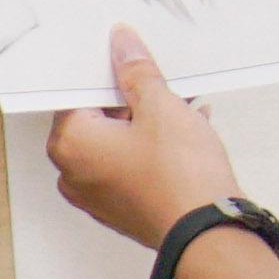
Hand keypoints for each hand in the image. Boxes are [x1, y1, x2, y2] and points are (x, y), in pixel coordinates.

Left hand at [49, 30, 240, 252]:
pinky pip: (131, 168)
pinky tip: (187, 136)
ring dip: (146, 126)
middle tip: (160, 89)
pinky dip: (153, 152)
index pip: (78, 94)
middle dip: (131, 102)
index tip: (128, 65)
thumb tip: (123, 46)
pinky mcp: (123, 210)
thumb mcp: (160, 106)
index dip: (107, 76)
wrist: (208, 232)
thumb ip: (136, 72)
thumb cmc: (179, 176)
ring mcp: (98, 196)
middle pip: (97, 120)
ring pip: (117, 145)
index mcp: (71, 143)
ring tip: (184, 112)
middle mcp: (75, 173)